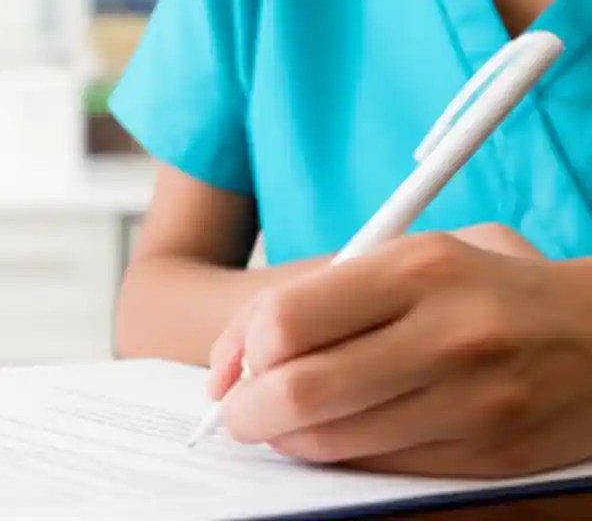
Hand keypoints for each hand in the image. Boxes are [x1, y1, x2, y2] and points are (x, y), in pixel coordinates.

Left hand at [208, 225, 591, 477]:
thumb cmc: (482, 287)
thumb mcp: (410, 256)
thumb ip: (318, 293)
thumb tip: (232, 357)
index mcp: (419, 269)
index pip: (288, 321)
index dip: (239, 353)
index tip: (233, 368)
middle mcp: (448, 335)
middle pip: (301, 392)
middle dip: (247, 412)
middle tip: (238, 412)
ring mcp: (474, 401)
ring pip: (335, 442)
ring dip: (289, 439)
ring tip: (284, 422)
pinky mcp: (491, 454)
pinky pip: (384, 469)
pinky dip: (344, 458)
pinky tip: (343, 435)